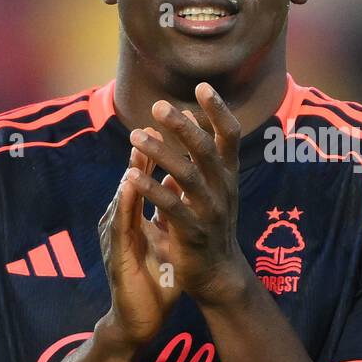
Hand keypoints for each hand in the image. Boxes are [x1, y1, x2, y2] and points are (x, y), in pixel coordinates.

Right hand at [95, 135, 180, 347]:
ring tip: (141, 142)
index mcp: (138, 217)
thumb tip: (180, 185)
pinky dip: (126, 203)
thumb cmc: (152, 278)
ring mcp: (117, 236)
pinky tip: (130, 184)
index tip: (176, 126)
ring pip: (124, 196)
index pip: (148, 178)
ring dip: (132, 169)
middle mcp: (125, 221)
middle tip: (157, 121)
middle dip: (145, 150)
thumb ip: (169, 212)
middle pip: (134, 179)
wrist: (138, 321)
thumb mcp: (165, 240)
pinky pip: (122, 225)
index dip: (161, 151)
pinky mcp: (117, 255)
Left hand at [124, 82, 252, 307]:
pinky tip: (131, 175)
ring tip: (136, 135)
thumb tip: (188, 115)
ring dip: (161, 153)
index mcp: (228, 176)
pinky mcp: (193, 233)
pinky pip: (171, 207)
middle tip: (158, 106)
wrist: (217, 275)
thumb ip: (200, 154)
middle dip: (182, 127)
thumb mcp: (212, 186)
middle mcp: (224, 190)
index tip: (202, 86)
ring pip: (188, 175)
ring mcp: (211, 212)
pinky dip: (151, 189)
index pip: (230, 136)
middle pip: (207, 150)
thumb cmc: (209, 224)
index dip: (218, 110)